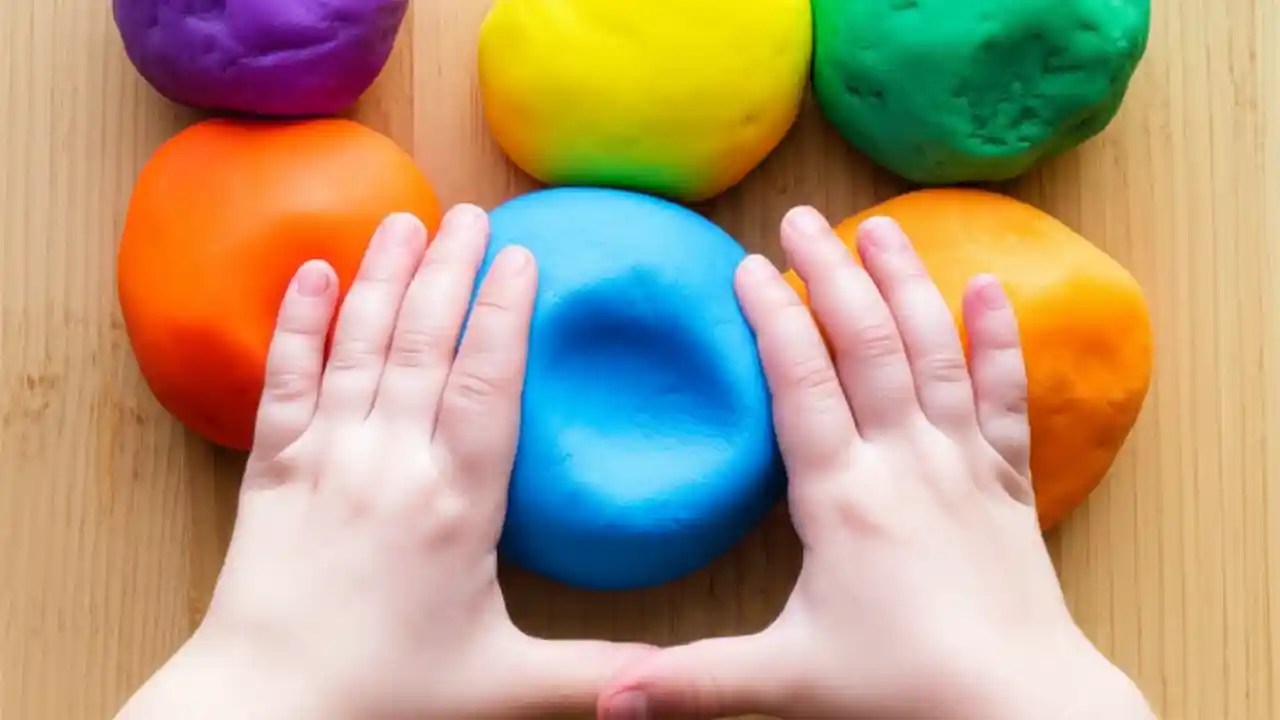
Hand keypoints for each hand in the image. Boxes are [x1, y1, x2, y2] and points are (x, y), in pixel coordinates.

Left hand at [116, 206, 648, 719]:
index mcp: (460, 503)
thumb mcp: (507, 684)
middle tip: (470, 212)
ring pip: (361, 343)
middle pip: (427, 342)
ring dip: (385, 275)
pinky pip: (284, 378)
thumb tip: (664, 681)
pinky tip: (312, 271)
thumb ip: (594, 671)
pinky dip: (296, 321)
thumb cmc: (387, 696)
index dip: (506, 312)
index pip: (490, 382)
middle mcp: (394, 462)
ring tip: (405, 218)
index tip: (520, 255)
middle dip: (450, 269)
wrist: (269, 711)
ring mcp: (329, 457)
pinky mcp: (273, 467)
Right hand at [599, 209, 1152, 719]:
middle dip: (830, 274)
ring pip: (933, 351)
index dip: (773, 319)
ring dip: (905, 283)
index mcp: (842, 499)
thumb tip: (604, 701)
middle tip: (801, 217)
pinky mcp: (1007, 481)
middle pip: (867, 344)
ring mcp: (961, 464)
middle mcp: (903, 463)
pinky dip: (1000, 337)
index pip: (801, 383)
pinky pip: (1004, 394)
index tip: (747, 266)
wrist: (1021, 710)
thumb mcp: (785, 681)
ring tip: (877, 226)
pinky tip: (990, 285)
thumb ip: (692, 681)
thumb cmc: (904, 690)